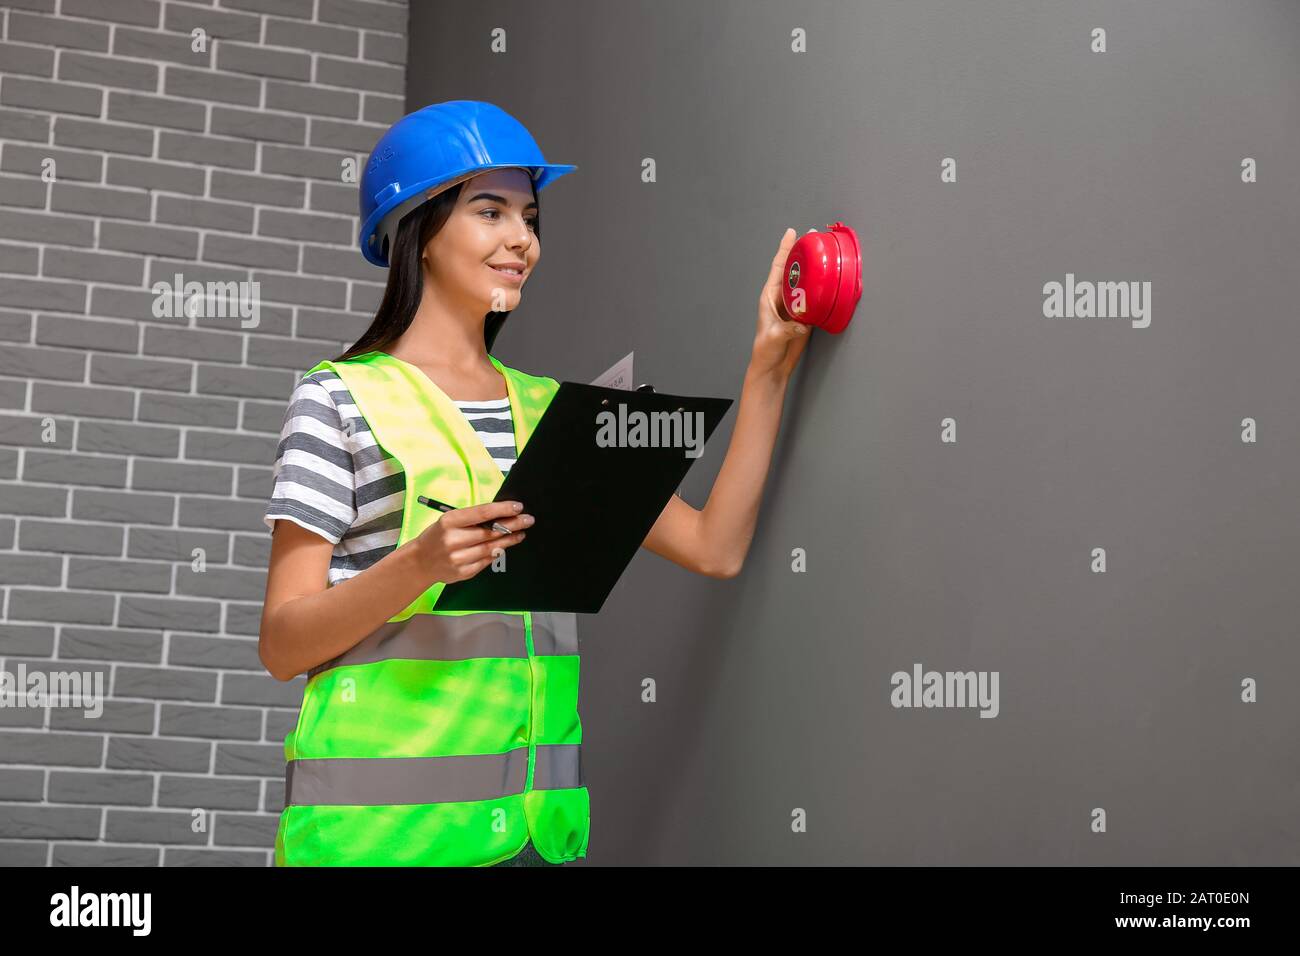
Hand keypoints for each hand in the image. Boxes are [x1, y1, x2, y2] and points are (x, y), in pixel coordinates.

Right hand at [412, 500, 534, 581]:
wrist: (420, 562)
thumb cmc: (438, 536)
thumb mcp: (449, 521)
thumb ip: (472, 519)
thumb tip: (501, 514)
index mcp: (449, 521)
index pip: (482, 513)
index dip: (502, 509)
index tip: (518, 507)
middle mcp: (453, 539)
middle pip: (490, 532)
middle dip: (513, 525)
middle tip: (528, 520)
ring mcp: (459, 558)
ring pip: (492, 548)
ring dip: (509, 540)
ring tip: (520, 534)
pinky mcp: (464, 572)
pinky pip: (486, 561)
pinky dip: (497, 553)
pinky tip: (504, 547)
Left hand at [750, 227, 813, 379]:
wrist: (773, 367)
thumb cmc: (766, 351)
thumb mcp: (774, 338)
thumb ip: (787, 330)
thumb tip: (803, 324)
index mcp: (769, 297)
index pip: (778, 268)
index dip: (785, 249)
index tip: (791, 232)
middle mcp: (781, 297)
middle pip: (793, 269)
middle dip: (802, 251)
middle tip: (815, 235)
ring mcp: (793, 305)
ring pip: (804, 280)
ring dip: (814, 267)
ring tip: (824, 251)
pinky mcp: (804, 315)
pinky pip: (814, 296)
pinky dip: (822, 287)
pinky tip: (830, 279)